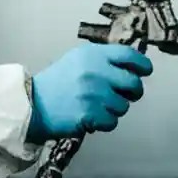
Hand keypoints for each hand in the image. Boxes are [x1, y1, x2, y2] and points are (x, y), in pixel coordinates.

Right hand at [27, 44, 153, 142]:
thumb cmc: (57, 83)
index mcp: (93, 54)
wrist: (31, 104)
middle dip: (133, 92)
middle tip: (124, 96)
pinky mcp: (89, 114)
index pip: (129, 55)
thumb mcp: (77, 60)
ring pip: (124, 106)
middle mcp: (95, 71)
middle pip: (134, 83)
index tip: (145, 71)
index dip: (142, 65)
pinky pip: (112, 122)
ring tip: (96, 107)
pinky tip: (91, 118)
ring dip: (114, 110)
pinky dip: (104, 123)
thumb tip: (133, 66)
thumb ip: (103, 60)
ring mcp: (93, 93)